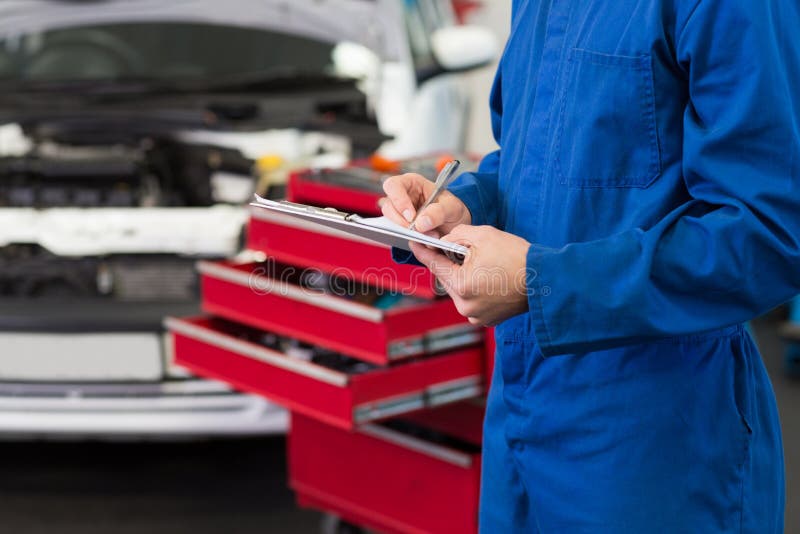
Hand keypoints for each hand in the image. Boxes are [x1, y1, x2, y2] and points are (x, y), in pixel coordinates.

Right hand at [380, 173, 470, 234]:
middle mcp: (402, 196)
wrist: (454, 225)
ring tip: (427, 236)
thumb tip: (420, 223)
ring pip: (390, 222)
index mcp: (412, 183)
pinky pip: (396, 234)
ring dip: (406, 232)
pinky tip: (422, 241)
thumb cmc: (451, 208)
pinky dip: (409, 239)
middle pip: (388, 207)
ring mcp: (399, 213)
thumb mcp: (452, 207)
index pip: (393, 185)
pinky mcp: (401, 227)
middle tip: (418, 231)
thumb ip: (438, 212)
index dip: (399, 201)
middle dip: (402, 222)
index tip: (411, 217)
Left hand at [410, 225, 531, 325]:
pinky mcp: (486, 319)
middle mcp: (465, 305)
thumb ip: (457, 236)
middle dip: (450, 263)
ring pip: (459, 289)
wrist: (546, 280)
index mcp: (461, 285)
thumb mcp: (483, 235)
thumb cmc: (517, 257)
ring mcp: (476, 315)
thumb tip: (444, 242)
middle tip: (460, 248)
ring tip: (480, 263)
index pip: (434, 265)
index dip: (423, 251)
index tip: (413, 242)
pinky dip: (475, 287)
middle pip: (447, 278)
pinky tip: (488, 277)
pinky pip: (472, 299)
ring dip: (463, 275)